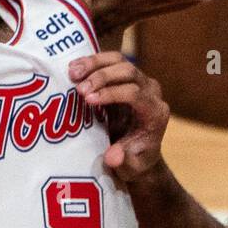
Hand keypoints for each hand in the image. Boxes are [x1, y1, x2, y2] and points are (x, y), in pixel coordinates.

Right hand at [69, 51, 169, 182]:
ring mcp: (140, 81)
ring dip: (94, 64)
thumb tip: (113, 156)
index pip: (135, 93)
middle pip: (129, 71)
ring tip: (72, 72)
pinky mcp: (126, 77)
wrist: (138, 152)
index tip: (88, 100)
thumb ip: (124, 162)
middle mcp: (151, 92)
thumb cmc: (136, 160)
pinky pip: (110, 62)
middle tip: (79, 89)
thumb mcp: (132, 167)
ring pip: (118, 60)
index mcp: (156, 113)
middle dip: (101, 77)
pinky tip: (73, 68)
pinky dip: (91, 63)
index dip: (111, 93)